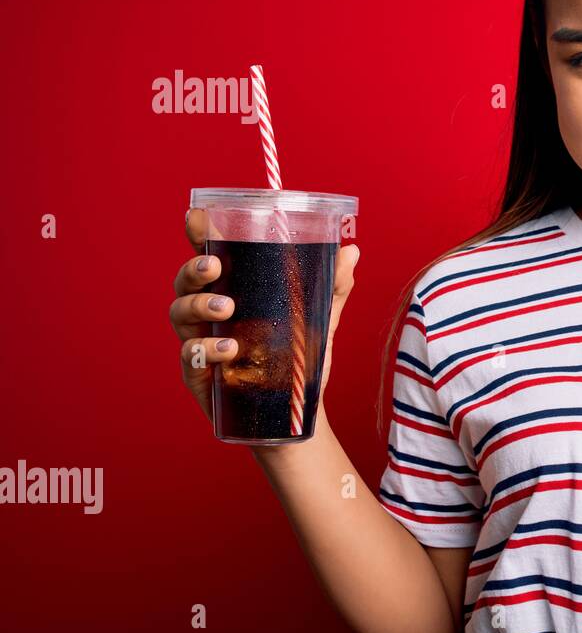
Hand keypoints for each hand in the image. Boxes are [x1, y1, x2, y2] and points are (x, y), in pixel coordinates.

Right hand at [169, 207, 360, 424]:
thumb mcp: (320, 319)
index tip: (197, 218)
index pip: (209, 255)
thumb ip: (333, 286)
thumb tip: (352, 250)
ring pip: (179, 313)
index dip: (198, 235)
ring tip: (227, 307)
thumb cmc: (298, 358)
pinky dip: (204, 348)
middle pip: (185, 281)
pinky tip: (228, 350)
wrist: (294, 413)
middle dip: (193, 268)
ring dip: (198, 304)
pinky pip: (189, 356)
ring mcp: (201, 341)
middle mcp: (210, 312)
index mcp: (234, 290)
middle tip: (215, 266)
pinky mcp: (200, 374)